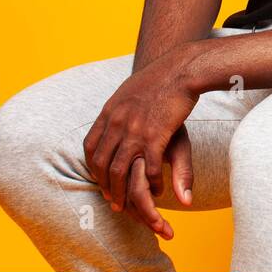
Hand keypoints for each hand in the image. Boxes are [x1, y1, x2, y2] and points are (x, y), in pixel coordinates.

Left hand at [83, 49, 198, 224]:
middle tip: (112, 200)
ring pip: (120, 170)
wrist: (180, 67)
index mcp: (109, 112)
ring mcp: (135, 130)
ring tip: (129, 204)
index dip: (93, 167)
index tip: (100, 178)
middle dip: (105, 186)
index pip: (90, 147)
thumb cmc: (160, 77)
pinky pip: (148, 167)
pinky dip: (151, 182)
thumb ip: (119, 109)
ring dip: (122, 192)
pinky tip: (157, 189)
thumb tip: (112, 117)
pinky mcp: (155, 135)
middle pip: (102, 163)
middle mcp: (117, 123)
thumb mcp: (129, 91)